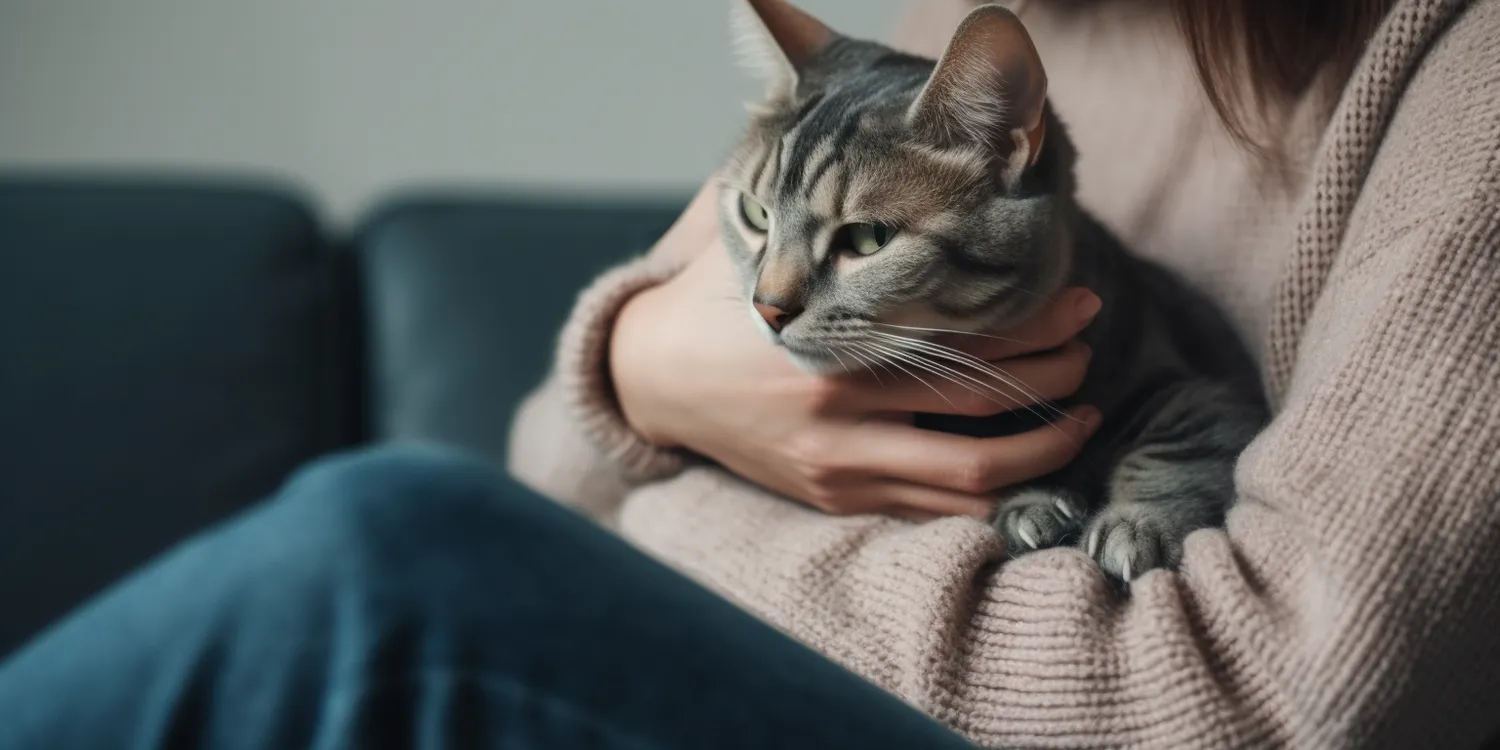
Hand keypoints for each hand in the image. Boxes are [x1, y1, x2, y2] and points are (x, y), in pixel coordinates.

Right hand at [611, 232, 1100, 520]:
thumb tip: (888, 164)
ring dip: (1041, 452)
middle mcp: (839, 413)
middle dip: (1055, 381)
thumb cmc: (712, 301)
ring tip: (1080, 421)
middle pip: (982, 408)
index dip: (1035, 323)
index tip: (1080, 301)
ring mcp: (839, 466)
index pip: (959, 337)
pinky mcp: (835, 496)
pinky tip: (1023, 464)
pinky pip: (932, 511)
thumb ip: (819, 213)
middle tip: (1087, 351)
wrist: (649, 382)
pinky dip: (989, 492)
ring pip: (970, 478)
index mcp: (828, 343)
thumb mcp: (756, 242)